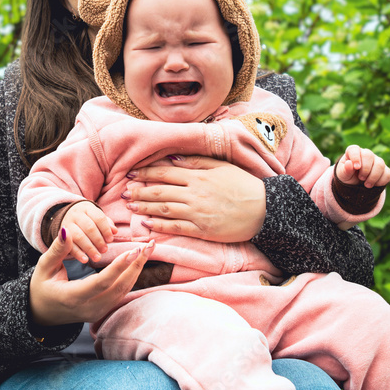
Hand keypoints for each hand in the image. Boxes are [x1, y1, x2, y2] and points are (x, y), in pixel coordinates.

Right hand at [29, 227, 154, 327]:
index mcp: (72, 297)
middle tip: (149, 245)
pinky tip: (138, 261)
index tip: (134, 250)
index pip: (101, 282)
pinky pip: (121, 293)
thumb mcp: (44, 267)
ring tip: (148, 250)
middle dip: (136, 265)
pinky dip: (131, 276)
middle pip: (119, 287)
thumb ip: (57, 249)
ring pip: (123, 291)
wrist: (41, 313)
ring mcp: (97, 312)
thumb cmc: (41, 287)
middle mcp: (88, 308)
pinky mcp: (102, 310)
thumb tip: (67, 231)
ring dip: (137, 270)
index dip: (119, 267)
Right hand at [59, 201, 116, 263]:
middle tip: (105, 250)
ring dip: (89, 248)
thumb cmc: (88, 219)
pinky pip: (69, 245)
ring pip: (78, 236)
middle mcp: (76, 215)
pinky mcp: (60, 236)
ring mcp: (67, 224)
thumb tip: (114, 231)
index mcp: (87, 208)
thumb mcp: (96, 217)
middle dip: (98, 240)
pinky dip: (78, 253)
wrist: (67, 216)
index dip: (105, 229)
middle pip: (89, 227)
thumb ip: (106, 224)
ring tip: (97, 258)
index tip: (110, 240)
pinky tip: (85, 260)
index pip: (98, 217)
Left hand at [124, 155, 265, 242]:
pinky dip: (159, 226)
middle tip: (123, 193)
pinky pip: (176, 228)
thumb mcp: (222, 166)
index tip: (132, 173)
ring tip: (130, 208)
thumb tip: (173, 159)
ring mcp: (197, 213)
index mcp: (198, 176)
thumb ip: (196, 162)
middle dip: (139, 192)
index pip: (165, 173)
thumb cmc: (244, 185)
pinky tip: (147, 225)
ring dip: (144, 208)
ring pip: (163, 210)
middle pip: (159, 191)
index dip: (145, 173)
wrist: (265, 210)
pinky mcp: (202, 230)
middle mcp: (194, 194)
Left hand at [335, 145, 389, 187]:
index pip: (354, 149)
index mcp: (353, 152)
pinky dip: (381, 182)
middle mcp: (366, 154)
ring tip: (366, 184)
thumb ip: (345, 169)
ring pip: (380, 164)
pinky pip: (387, 174)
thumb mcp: (342, 175)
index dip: (355, 157)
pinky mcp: (385, 169)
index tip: (356, 168)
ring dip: (373, 177)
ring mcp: (376, 160)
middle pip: (369, 155)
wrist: (355, 185)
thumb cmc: (347, 176)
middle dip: (365, 169)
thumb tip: (349, 163)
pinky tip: (374, 185)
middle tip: (361, 178)